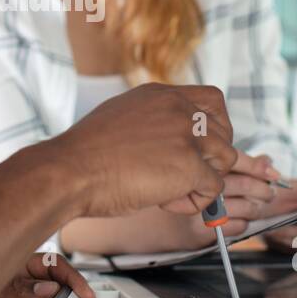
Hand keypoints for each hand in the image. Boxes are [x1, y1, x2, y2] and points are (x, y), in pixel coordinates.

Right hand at [46, 82, 236, 221]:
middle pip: (225, 131)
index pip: (213, 100)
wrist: (70, 171)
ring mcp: (186, 135)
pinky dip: (194, 202)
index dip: (215, 126)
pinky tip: (165, 202)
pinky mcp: (189, 165)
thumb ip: (152, 119)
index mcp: (161, 95)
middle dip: (212, 157)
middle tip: (184, 174)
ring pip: (225, 160)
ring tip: (169, 190)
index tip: (200, 147)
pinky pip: (214, 188)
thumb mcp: (122, 116)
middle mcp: (178, 108)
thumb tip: (168, 138)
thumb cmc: (85, 154)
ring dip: (202, 180)